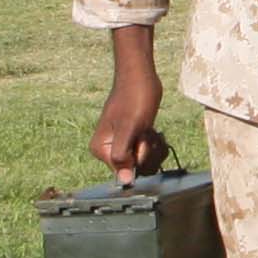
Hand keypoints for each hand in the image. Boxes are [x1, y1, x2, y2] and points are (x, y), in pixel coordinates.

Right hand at [92, 27, 171, 180]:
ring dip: (155, 148)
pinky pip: (150, 155)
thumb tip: (123, 181)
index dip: (139, 158)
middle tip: (147, 132)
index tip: (141, 139)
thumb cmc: (135, 97)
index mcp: (101, 150)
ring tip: (150, 129)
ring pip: (146, 163)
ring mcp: (122, 146)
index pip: (125, 172)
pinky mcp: (134, 141)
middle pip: (137, 170)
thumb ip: (123, 155)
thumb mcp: (130, 127)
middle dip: (149, 153)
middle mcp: (108, 151)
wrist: (141, 76)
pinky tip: (154, 130)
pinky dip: (156, 145)